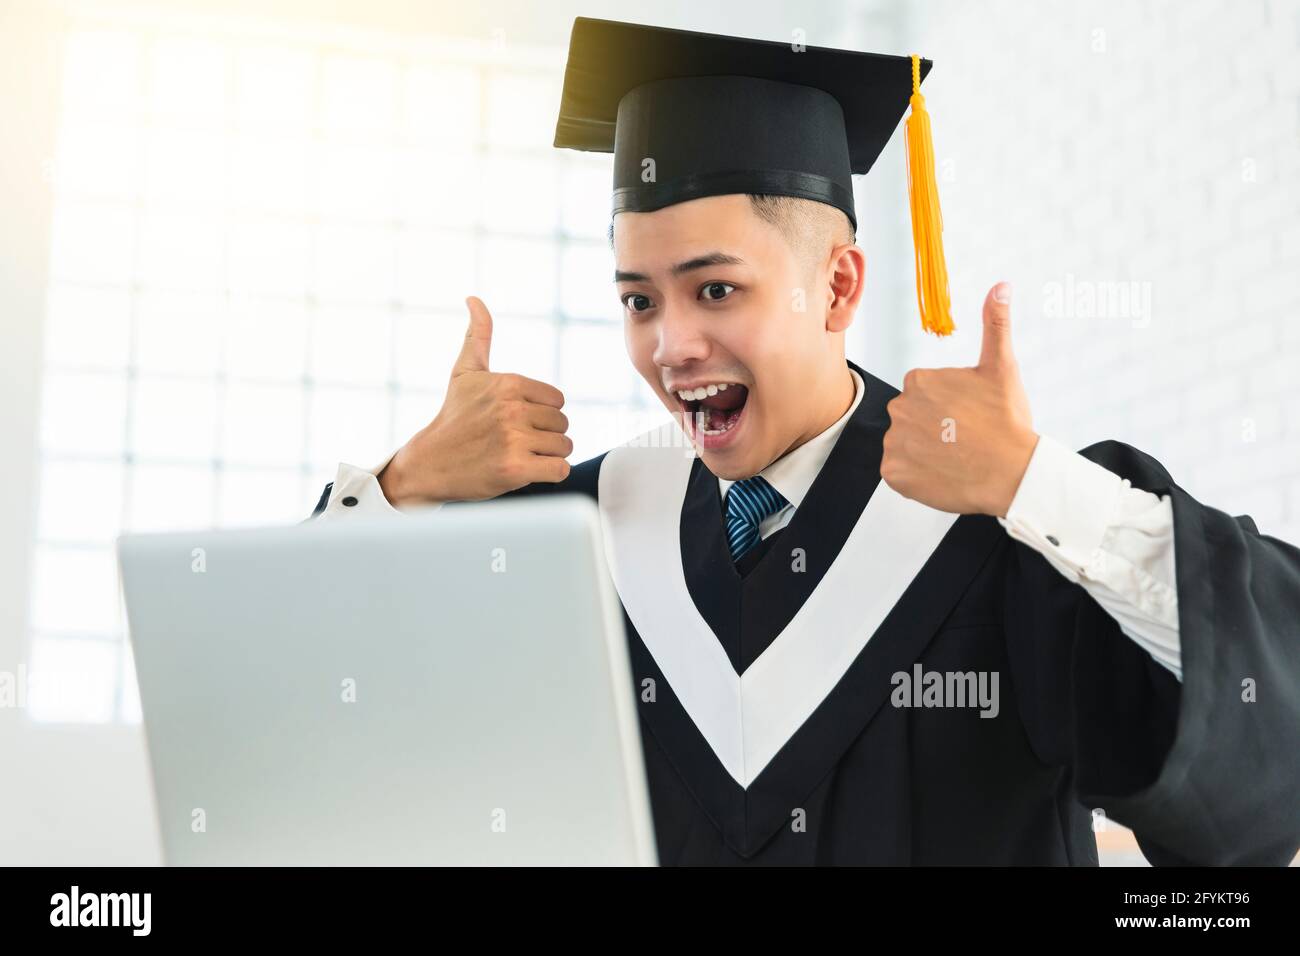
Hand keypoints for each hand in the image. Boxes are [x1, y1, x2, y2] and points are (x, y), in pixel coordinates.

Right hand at [378, 297, 571, 503]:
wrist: (429, 463)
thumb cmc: (452, 417)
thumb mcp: (464, 373)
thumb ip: (478, 335)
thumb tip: (473, 298)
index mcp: (509, 383)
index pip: (557, 401)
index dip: (541, 414)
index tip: (516, 421)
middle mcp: (512, 409)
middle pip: (562, 424)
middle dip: (544, 435)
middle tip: (515, 442)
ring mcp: (514, 440)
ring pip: (564, 447)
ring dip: (548, 455)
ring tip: (520, 455)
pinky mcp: (516, 470)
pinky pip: (561, 470)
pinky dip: (551, 473)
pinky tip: (528, 471)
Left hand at [881, 282, 1038, 516]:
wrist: (1011, 473)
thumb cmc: (1007, 421)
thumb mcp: (1002, 367)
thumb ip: (995, 325)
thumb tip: (1001, 286)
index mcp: (918, 379)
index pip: (924, 394)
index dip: (948, 408)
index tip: (967, 417)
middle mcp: (898, 407)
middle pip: (912, 418)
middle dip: (933, 429)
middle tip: (962, 440)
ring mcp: (894, 441)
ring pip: (905, 445)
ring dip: (924, 452)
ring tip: (954, 458)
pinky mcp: (892, 473)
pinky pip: (898, 472)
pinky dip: (915, 475)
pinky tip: (940, 473)